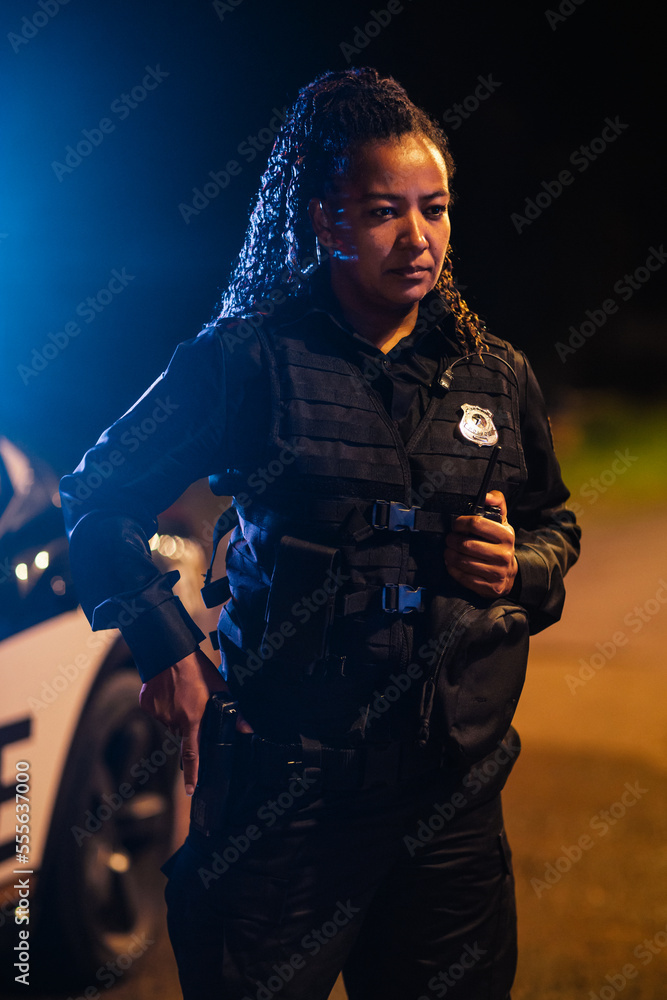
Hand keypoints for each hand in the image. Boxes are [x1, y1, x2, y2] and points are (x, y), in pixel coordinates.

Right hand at [139, 648, 252, 794]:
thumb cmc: (197, 669)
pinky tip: (170, 689)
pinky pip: (157, 710)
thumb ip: (234, 711)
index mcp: (192, 720)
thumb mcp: (221, 688)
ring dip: (177, 713)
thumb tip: (248, 729)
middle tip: (194, 705)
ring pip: (170, 720)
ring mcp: (158, 713)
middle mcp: (173, 721)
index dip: (192, 774)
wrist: (168, 652)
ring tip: (183, 693)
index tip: (191, 789)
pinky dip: (164, 704)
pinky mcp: (147, 705)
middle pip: (182, 732)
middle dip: (189, 724)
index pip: (192, 754)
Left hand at [444, 490, 517, 597]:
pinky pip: (463, 577)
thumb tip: (486, 495)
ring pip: (462, 561)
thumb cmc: (500, 544)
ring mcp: (497, 572)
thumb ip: (497, 503)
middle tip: (449, 539)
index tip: (456, 525)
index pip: (476, 524)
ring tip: (448, 550)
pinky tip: (452, 564)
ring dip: (449, 555)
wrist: (509, 574)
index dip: (461, 523)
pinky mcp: (489, 587)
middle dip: (452, 540)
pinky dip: (453, 569)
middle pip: (466, 544)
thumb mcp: (502, 523)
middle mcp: (504, 555)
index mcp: (506, 536)